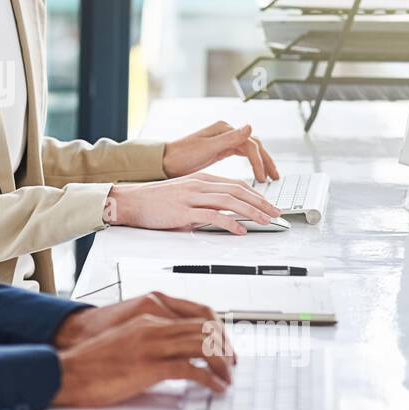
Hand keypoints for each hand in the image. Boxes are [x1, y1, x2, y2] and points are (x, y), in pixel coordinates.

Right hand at [54, 292, 234, 362]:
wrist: (67, 370)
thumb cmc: (92, 361)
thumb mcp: (125, 339)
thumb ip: (148, 338)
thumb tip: (173, 353)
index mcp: (148, 316)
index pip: (197, 314)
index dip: (218, 330)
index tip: (225, 346)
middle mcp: (152, 325)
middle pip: (205, 328)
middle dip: (225, 347)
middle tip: (232, 364)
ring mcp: (151, 345)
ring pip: (203, 345)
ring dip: (222, 364)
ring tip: (227, 378)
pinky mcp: (149, 366)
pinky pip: (191, 370)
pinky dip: (210, 380)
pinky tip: (214, 388)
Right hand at [104, 174, 280, 234]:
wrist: (131, 201)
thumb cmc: (156, 200)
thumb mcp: (184, 193)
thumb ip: (204, 199)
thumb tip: (223, 212)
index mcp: (201, 179)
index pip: (236, 184)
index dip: (256, 194)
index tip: (269, 204)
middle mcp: (199, 185)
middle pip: (238, 191)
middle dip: (261, 202)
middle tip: (276, 213)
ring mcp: (191, 197)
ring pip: (230, 201)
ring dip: (251, 211)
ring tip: (265, 220)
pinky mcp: (184, 211)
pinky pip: (212, 216)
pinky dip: (230, 223)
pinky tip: (240, 230)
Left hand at [163, 121, 279, 182]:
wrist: (163, 162)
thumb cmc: (181, 155)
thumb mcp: (206, 148)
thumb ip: (230, 139)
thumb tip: (250, 127)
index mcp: (223, 129)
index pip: (250, 144)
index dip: (259, 162)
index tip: (262, 179)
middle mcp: (225, 132)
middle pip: (253, 145)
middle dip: (266, 161)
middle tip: (275, 178)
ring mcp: (223, 140)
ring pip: (249, 150)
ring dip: (261, 162)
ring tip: (270, 177)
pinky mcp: (219, 150)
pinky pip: (241, 154)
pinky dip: (251, 163)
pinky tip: (255, 172)